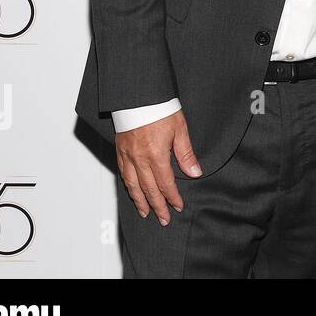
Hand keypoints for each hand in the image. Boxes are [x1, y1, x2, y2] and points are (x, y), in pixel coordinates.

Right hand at [116, 109, 201, 225]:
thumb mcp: (180, 129)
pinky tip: (132, 191)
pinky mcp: (120, 150)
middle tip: (163, 219)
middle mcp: (139, 158)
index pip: (165, 183)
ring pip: (133, 185)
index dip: (172, 197)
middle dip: (157, 206)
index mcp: (156, 154)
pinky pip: (123, 173)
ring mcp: (127, 155)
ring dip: (140, 201)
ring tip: (145, 212)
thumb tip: (195, 172)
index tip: (178, 206)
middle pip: (149, 189)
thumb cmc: (160, 108)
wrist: (139, 96)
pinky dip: (128, 186)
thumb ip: (186, 153)